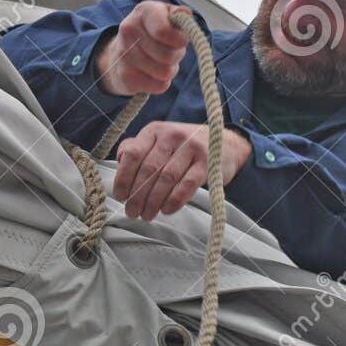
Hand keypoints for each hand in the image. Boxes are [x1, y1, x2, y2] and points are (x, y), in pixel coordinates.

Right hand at [94, 0, 190, 96]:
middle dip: (176, 55)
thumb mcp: (167, 16)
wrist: (121, 52)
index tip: (181, 39)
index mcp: (144, 12)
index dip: (180, 40)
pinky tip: (152, 73)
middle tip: (171, 50)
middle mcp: (129, 30)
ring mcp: (124, 54)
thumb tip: (185, 15)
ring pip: (165, 72)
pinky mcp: (125, 77)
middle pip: (168, 55)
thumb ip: (180, 15)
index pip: (164, 32)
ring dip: (170, 69)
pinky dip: (160, 82)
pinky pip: (159, 86)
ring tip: (161, 61)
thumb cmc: (152, 32)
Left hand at [113, 122, 251, 220]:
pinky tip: (166, 210)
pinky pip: (187, 184)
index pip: (133, 154)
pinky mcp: (207, 162)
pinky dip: (174, 200)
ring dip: (153, 201)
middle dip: (137, 195)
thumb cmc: (184, 147)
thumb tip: (119, 162)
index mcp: (155, 130)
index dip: (123, 178)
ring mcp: (191, 147)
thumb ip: (138, 148)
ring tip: (147, 215)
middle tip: (132, 212)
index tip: (120, 196)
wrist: (225, 144)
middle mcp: (172, 135)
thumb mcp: (159, 141)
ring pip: (166, 178)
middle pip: (149, 169)